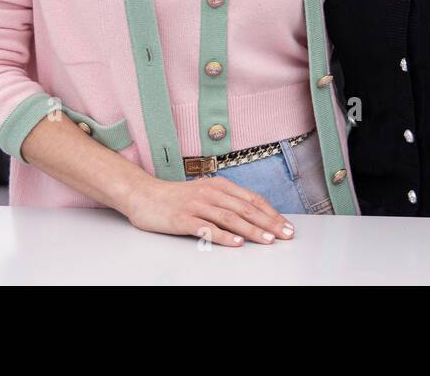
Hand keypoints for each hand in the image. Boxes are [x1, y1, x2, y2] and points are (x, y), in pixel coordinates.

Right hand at [119, 170, 294, 246]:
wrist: (143, 194)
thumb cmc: (176, 197)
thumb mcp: (205, 193)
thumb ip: (226, 202)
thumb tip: (253, 216)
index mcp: (219, 185)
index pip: (252, 199)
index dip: (271, 213)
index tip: (286, 226)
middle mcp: (211, 193)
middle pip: (246, 209)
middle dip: (269, 223)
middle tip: (285, 235)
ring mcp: (197, 205)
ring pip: (230, 218)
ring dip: (252, 230)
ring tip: (268, 240)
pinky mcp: (182, 218)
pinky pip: (206, 228)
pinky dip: (223, 236)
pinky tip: (236, 243)